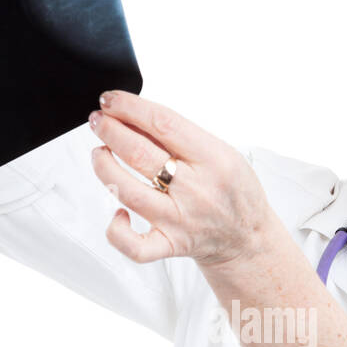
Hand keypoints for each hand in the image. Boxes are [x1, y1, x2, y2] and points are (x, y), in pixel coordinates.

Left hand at [89, 91, 272, 268]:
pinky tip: (118, 213)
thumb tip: (133, 117)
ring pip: (127, 192)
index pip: (163, 123)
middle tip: (98, 120)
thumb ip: (180, 137)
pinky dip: (118, 231)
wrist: (248, 237)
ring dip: (104, 166)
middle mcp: (197, 190)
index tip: (111, 99)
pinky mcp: (170, 245)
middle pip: (139, 153)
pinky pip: (134, 246)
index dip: (130, 107)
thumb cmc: (232, 190)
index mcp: (214, 159)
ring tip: (100, 152)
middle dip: (110, 130)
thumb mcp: (221, 152)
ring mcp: (180, 220)